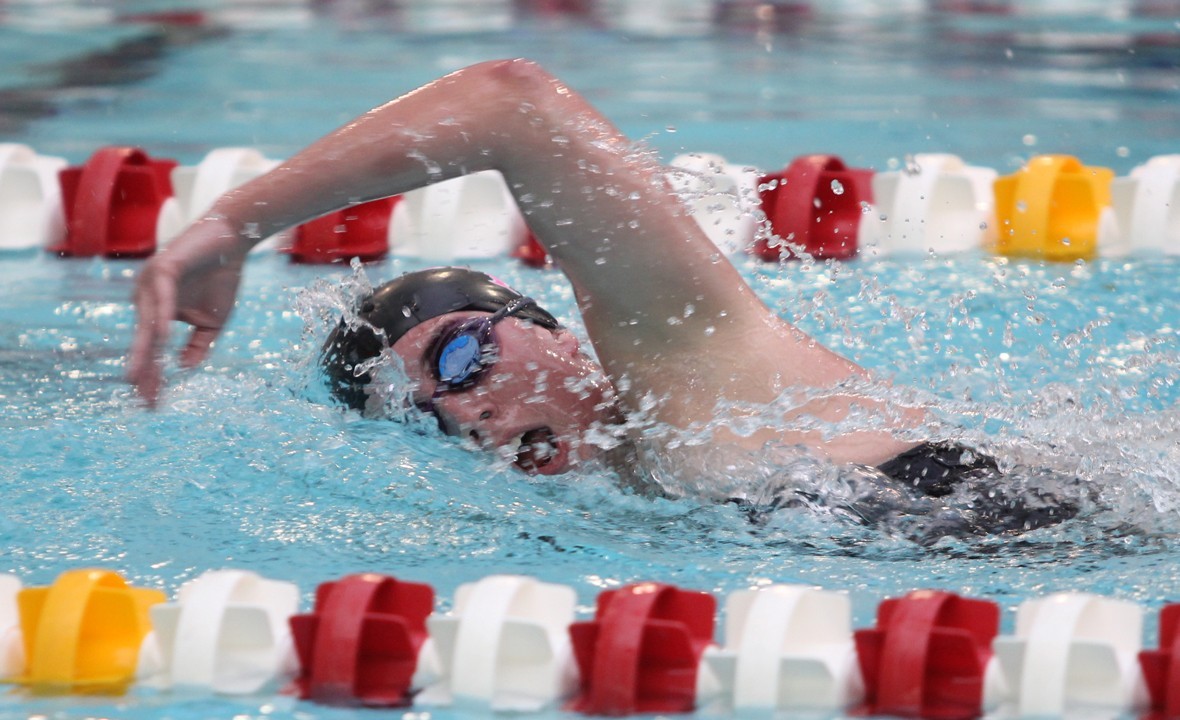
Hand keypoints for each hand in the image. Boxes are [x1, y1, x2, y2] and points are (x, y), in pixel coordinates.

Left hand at [126, 217, 247, 405]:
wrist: (232, 240)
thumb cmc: (221, 278)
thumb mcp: (212, 322)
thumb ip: (197, 346)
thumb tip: (185, 369)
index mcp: (156, 311)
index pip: (152, 350)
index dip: (154, 376)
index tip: (154, 404)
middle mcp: (147, 298)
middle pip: (143, 342)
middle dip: (144, 372)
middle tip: (143, 399)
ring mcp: (152, 282)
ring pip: (148, 325)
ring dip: (144, 353)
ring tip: (139, 377)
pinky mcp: (163, 268)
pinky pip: (163, 299)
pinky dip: (162, 318)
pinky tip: (161, 338)